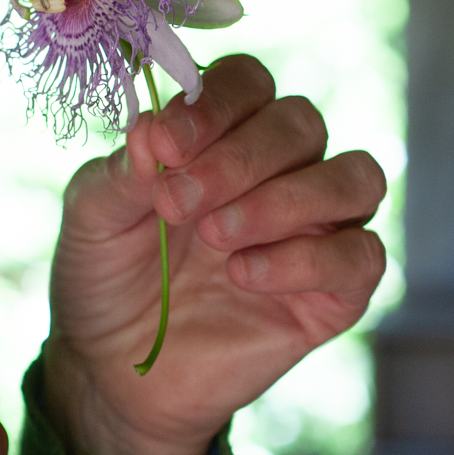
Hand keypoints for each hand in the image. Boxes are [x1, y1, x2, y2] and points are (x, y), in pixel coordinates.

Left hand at [42, 55, 387, 454]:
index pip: (248, 83)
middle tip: (178, 203)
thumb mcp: (92, 216)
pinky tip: (245, 275)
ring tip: (217, 236)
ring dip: (286, 199)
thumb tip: (153, 131)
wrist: (112, 372)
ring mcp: (317, 229)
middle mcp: (283, 169)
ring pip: (354, 179)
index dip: (214, 104)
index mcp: (225, 132)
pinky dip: (306, 259)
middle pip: (300, 123)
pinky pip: (360, 256)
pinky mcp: (335, 293)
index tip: (165, 144)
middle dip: (239, 158)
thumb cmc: (106, 276)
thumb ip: (124, 171)